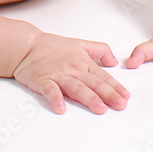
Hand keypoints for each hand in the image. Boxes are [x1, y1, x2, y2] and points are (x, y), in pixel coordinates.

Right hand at [13, 33, 129, 113]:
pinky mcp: (42, 80)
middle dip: (108, 94)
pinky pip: (50, 91)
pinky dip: (55, 99)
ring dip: (88, 98)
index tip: (125, 97)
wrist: (26, 45)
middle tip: (119, 105)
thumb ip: (99, 50)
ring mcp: (58, 75)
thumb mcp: (79, 43)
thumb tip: (114, 61)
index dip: (115, 87)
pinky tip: (61, 108)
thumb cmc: (51, 46)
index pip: (102, 76)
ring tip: (99, 108)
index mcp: (82, 62)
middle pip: (92, 83)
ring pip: (76, 88)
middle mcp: (72, 69)